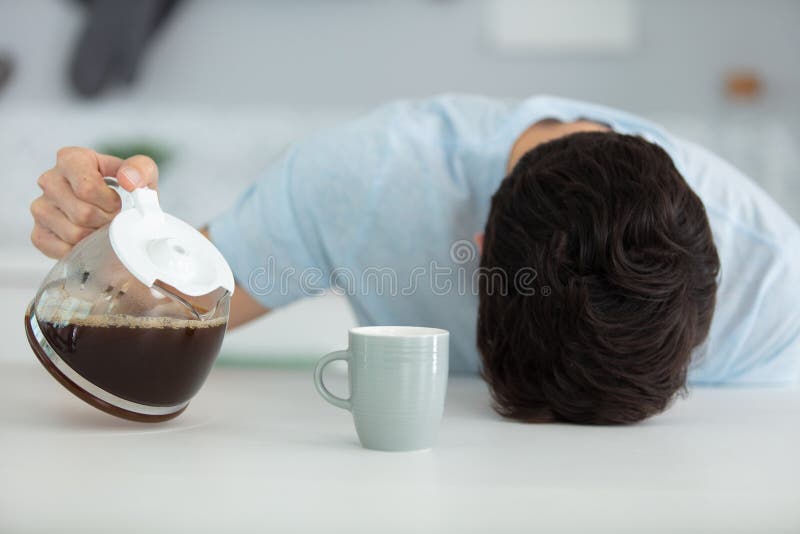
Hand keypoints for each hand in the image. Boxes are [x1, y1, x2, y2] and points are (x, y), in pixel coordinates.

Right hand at [31, 147, 158, 258]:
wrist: (120, 213)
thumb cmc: (127, 191)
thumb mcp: (142, 174)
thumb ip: (140, 169)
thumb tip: (128, 180)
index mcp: (71, 159)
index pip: (86, 188)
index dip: (108, 202)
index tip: (118, 203)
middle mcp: (50, 180)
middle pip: (82, 213)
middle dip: (106, 220)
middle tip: (113, 217)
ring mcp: (41, 208)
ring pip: (74, 233)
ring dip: (97, 236)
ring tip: (103, 226)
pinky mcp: (39, 234)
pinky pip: (63, 250)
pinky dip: (83, 250)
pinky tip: (90, 239)